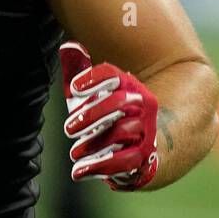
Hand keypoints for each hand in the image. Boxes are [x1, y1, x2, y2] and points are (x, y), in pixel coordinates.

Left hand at [58, 40, 159, 190]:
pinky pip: (125, 161)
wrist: (149, 148)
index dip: (94, 78)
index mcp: (130, 87)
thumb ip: (80, 72)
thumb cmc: (112, 118)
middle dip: (91, 114)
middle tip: (69, 128)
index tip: (74, 88)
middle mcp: (142, 107)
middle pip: (119, 103)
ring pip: (122, 132)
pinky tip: (78, 171)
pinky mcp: (144, 157)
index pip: (114, 76)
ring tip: (74, 151)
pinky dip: (100, 167)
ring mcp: (145, 132)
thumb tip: (68, 46)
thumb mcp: (96, 94)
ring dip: (94, 142)